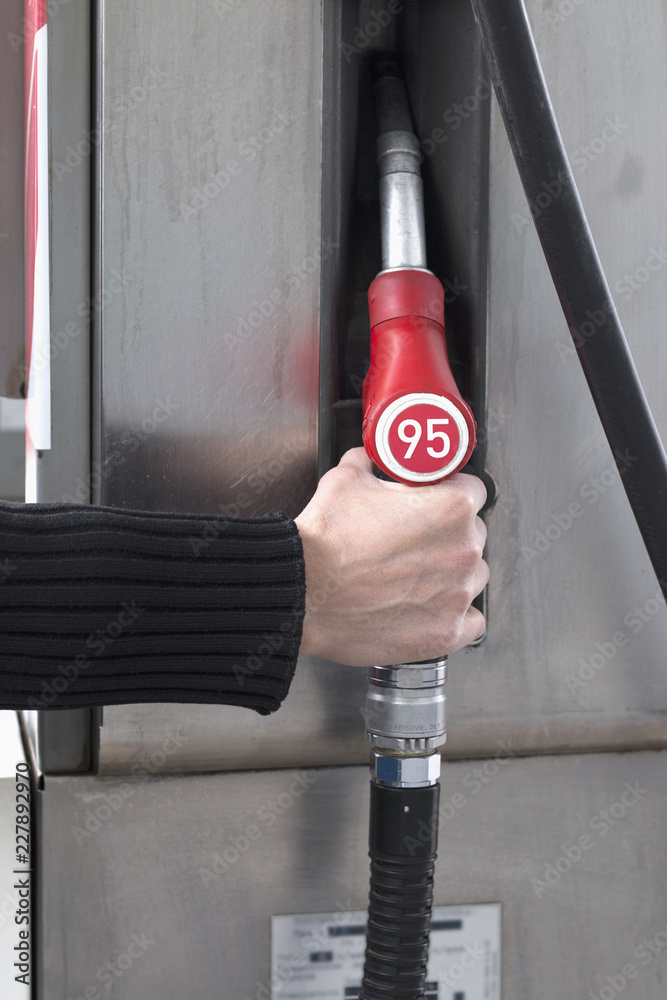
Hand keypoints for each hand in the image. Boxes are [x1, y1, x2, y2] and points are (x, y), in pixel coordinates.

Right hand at [295, 447, 487, 665]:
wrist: (301, 590)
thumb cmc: (324, 539)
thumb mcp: (346, 479)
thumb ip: (371, 461)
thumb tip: (370, 458)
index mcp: (451, 506)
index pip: (474, 491)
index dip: (450, 495)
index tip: (434, 505)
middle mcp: (463, 550)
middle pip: (474, 535)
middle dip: (449, 537)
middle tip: (414, 543)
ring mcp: (458, 594)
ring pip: (473, 577)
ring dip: (453, 575)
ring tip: (415, 577)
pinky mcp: (446, 632)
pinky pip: (472, 621)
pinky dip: (455, 615)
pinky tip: (429, 608)